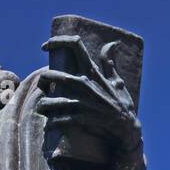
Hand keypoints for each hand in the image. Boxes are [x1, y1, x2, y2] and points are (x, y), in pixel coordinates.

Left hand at [39, 34, 141, 162]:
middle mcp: (85, 84)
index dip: (57, 41)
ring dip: (44, 105)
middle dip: (43, 80)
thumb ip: (109, 63)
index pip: (75, 45)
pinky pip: (60, 120)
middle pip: (54, 75)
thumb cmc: (121, 103)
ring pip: (53, 101)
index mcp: (92, 72)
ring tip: (42, 108)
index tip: (45, 46)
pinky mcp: (82, 119)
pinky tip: (50, 124)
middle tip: (42, 86)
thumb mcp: (117, 80)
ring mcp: (83, 102)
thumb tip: (112, 43)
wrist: (128, 128)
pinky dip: (52, 123)